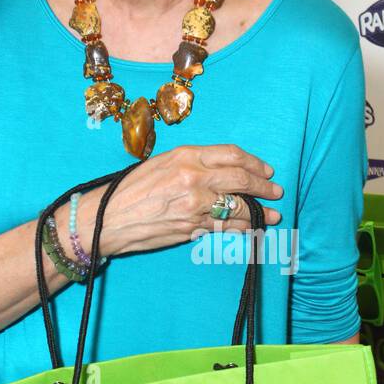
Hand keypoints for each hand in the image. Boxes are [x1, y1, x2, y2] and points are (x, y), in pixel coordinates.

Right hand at [73, 143, 283, 258]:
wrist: (108, 218)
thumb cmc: (131, 189)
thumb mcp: (160, 163)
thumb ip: (191, 162)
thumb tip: (221, 170)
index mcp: (186, 156)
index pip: (232, 155)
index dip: (254, 163)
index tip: (266, 170)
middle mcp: (193, 178)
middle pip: (242, 180)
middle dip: (264, 187)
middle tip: (276, 191)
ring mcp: (195, 206)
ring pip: (239, 207)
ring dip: (261, 212)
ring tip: (273, 214)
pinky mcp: (192, 228)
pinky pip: (225, 228)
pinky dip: (242, 228)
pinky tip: (252, 228)